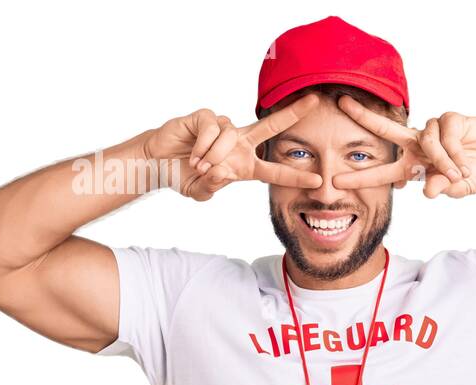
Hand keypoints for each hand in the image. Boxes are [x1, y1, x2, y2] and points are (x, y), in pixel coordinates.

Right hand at [143, 95, 323, 200]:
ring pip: (231, 135)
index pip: (275, 170)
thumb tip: (222, 172)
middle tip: (314, 101)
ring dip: (214, 154)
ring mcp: (224, 129)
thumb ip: (212, 187)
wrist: (157, 163)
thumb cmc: (183, 177)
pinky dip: (203, 144)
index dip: (295, 175)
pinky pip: (213, 128)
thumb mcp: (200, 191)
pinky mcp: (206, 118)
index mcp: (245, 166)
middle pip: (271, 126)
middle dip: (292, 113)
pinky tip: (193, 153)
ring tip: (199, 165)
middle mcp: (240, 144)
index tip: (318, 180)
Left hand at [331, 96, 475, 198]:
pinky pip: (446, 136)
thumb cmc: (475, 174)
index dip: (362, 176)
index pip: (384, 170)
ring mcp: (434, 130)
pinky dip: (455, 152)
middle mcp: (419, 144)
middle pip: (387, 128)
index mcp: (414, 164)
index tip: (337, 182)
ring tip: (459, 174)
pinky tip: (466, 161)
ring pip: (426, 142)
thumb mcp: (458, 188)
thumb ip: (442, 188)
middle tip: (342, 105)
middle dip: (364, 116)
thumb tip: (427, 191)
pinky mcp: (451, 119)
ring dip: (442, 161)